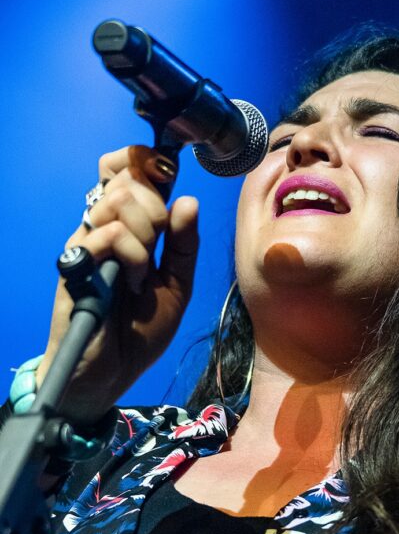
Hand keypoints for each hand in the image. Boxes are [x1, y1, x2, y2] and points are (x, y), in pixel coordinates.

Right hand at [36, 145, 199, 425]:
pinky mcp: (75, 261)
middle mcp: (105, 227)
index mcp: (130, 227)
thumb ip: (184, 245)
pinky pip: (108, 233)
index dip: (146, 163)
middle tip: (158, 245)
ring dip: (145, 235)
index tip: (167, 179)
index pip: (127, 168)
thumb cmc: (141, 331)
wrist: (113, 370)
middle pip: (127, 179)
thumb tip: (188, 199)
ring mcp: (88, 241)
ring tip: (143, 272)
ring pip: (118, 201)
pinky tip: (132, 283)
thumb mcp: (178, 286)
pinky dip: (132, 256)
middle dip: (155, 208)